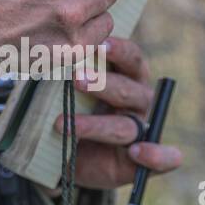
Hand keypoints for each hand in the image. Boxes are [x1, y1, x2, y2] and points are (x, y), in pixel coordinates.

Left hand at [53, 36, 182, 188]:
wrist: (70, 153)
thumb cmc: (70, 108)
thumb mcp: (62, 89)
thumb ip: (60, 75)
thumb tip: (39, 54)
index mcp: (125, 75)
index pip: (130, 57)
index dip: (118, 50)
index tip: (99, 44)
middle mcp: (137, 99)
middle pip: (127, 89)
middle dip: (101, 84)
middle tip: (75, 78)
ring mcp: (141, 129)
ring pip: (126, 125)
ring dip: (96, 125)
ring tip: (63, 124)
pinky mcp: (142, 160)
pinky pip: (164, 158)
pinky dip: (156, 156)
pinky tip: (137, 152)